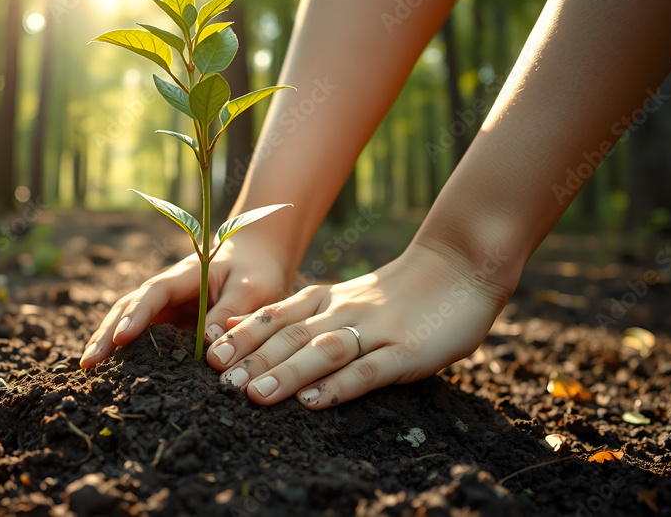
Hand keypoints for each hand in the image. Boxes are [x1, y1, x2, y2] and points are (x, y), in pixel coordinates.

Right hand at [80, 233, 288, 367]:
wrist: (257, 262)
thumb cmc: (257, 272)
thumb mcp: (254, 290)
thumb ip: (233, 313)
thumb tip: (209, 345)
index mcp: (186, 276)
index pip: (154, 293)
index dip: (138, 314)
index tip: (122, 338)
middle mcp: (168, 291)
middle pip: (129, 307)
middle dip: (107, 333)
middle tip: (89, 362)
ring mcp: (166, 308)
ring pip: (130, 322)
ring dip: (109, 343)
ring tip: (89, 369)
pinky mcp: (170, 325)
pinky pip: (145, 338)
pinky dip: (127, 353)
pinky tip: (113, 374)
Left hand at [206, 242, 515, 408]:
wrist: (460, 269)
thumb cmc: (394, 293)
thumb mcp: (337, 297)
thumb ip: (291, 312)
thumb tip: (232, 324)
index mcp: (326, 299)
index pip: (275, 317)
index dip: (242, 336)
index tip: (210, 357)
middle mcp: (344, 312)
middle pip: (292, 335)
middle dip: (255, 359)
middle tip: (222, 382)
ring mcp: (376, 331)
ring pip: (324, 350)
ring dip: (289, 372)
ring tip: (257, 395)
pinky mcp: (406, 351)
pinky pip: (370, 370)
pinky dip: (341, 385)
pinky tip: (315, 402)